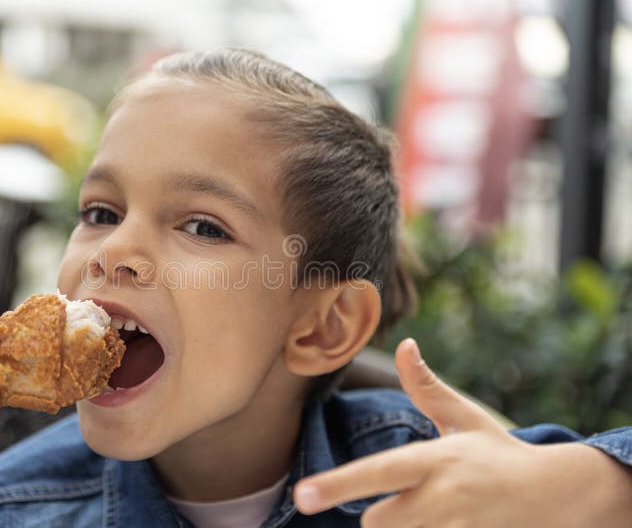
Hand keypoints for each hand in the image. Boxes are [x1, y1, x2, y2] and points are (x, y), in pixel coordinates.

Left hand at [293, 338, 631, 526]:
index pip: (379, 472)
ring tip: (438, 510)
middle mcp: (444, 499)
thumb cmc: (498, 452)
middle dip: (380, 513)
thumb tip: (404, 345)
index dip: (338, 484)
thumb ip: (426, 387)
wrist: (555, 496)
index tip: (301, 495)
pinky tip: (448, 521)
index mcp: (437, 459)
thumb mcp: (464, 418)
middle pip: (375, 521)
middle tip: (413, 497)